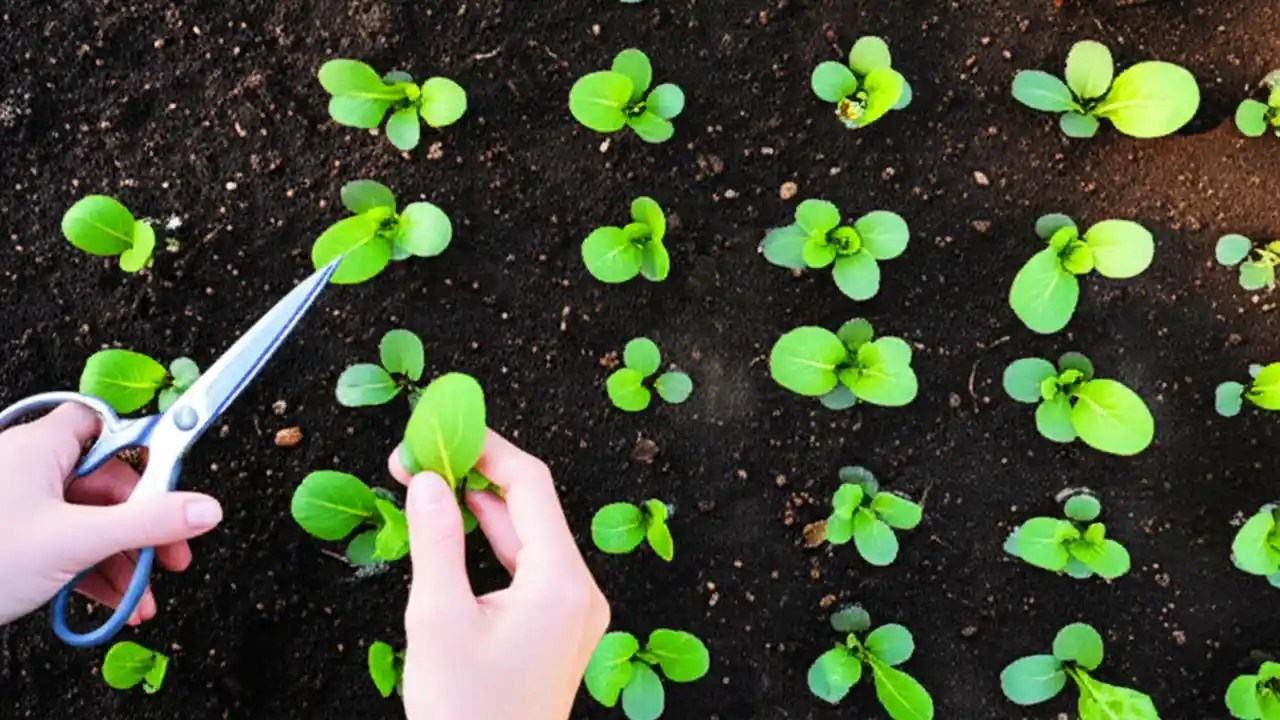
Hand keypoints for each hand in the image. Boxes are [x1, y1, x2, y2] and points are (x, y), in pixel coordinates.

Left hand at [0, 403, 222, 625]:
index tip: (174, 480)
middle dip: (143, 526)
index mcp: (42, 448)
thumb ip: (148, 524)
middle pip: (108, 485)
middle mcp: (29, 469)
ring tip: (139, 596)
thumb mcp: (76, 541)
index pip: (108, 426)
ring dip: (122, 560)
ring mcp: (19, 507)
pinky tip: (111, 602)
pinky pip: (66, 547)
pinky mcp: (11, 542)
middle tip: (169, 555)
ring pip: (89, 523)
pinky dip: (92, 573)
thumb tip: (205, 508)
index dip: (145, 450)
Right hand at [389, 431, 609, 719]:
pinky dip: (492, 544)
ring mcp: (574, 613)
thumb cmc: (464, 713)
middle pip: (532, 508)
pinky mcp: (558, 631)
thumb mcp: (438, 621)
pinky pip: (529, 568)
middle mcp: (579, 591)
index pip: (530, 485)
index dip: (484, 448)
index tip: (438, 432)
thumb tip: (426, 480)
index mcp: (561, 583)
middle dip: (476, 476)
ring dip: (481, 509)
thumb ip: (435, 541)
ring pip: (529, 538)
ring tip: (426, 483)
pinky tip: (454, 527)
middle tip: (416, 458)